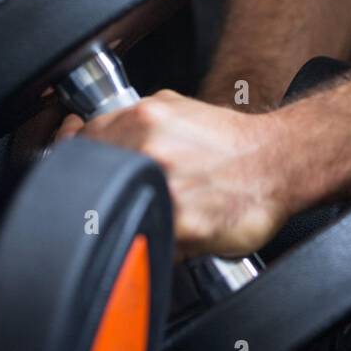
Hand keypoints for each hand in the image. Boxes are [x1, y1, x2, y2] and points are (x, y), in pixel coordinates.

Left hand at [55, 91, 293, 259]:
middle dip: (96, 194)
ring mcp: (167, 189)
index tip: (71, 172)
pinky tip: (165, 231)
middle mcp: (151, 151)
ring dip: (122, 218)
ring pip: (115, 213)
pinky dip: (150, 240)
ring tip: (143, 213)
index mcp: (144, 119)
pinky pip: (147, 241)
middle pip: (90, 181)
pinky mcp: (183, 226)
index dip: (71, 161)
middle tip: (112, 199)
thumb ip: (129, 121)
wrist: (279, 162)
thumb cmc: (230, 142)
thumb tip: (82, 130)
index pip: (80, 144)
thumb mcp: (174, 109)